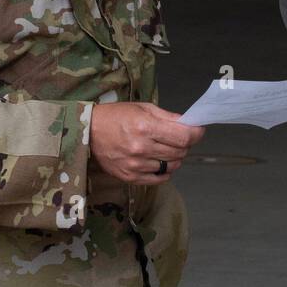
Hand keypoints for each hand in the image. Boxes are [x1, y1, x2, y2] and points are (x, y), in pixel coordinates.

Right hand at [89, 102, 204, 184]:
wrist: (89, 132)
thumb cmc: (117, 116)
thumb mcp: (143, 108)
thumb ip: (168, 117)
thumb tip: (190, 125)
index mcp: (145, 127)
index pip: (183, 137)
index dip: (196, 134)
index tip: (198, 131)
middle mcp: (141, 148)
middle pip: (179, 152)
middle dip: (185, 144)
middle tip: (179, 138)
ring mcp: (135, 165)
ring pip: (171, 166)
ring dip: (175, 158)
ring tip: (166, 148)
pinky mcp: (130, 177)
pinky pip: (159, 178)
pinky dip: (165, 171)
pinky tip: (159, 161)